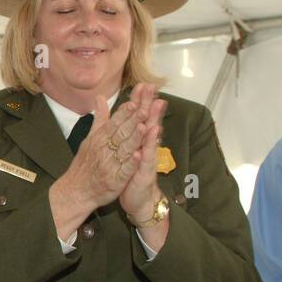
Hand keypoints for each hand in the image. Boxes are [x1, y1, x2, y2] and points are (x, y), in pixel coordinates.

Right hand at [57, 88, 147, 211]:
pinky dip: (131, 163)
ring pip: (124, 150)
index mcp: (99, 139)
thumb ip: (99, 118)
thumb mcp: (90, 138)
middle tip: (144, 110)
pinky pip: (124, 171)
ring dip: (134, 139)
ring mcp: (109, 165)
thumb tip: (100, 98)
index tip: (134, 103)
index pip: (113, 123)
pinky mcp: (114, 181)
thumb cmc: (84, 164)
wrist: (76, 191)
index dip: (124, 113)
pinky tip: (139, 156)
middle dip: (133, 122)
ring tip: (144, 128)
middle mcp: (104, 150)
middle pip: (120, 133)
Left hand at [118, 85, 167, 222]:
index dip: (142, 101)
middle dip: (151, 107)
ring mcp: (148, 160)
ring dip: (152, 127)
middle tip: (154, 91)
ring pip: (150, 142)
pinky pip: (145, 164)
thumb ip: (128, 131)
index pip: (142, 116)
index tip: (143, 84)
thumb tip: (131, 114)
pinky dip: (144, 156)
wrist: (138, 197)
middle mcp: (147, 147)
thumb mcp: (130, 149)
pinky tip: (143, 148)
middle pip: (149, 123)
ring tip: (153, 113)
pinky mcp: (145, 174)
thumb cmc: (133, 171)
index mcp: (141, 140)